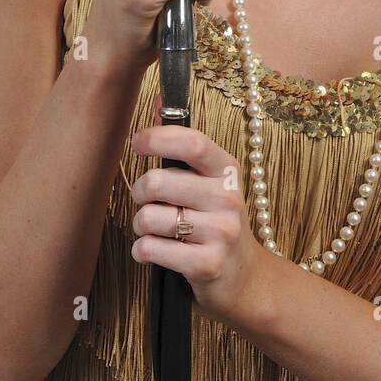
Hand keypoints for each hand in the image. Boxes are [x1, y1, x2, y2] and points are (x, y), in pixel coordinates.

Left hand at [129, 90, 273, 326]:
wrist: (244, 278)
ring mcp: (220, 233)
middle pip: (158, 182)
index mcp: (228, 172)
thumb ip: (182, 145)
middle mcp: (228, 199)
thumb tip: (157, 102)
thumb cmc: (216, 222)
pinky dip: (142, 251)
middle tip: (146, 200)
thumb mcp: (209, 182)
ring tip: (156, 230)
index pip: (193, 143)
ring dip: (141, 226)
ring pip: (149, 218)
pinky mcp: (206, 264)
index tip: (137, 142)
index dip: (159, 137)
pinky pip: (149, 248)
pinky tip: (155, 251)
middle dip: (139, 192)